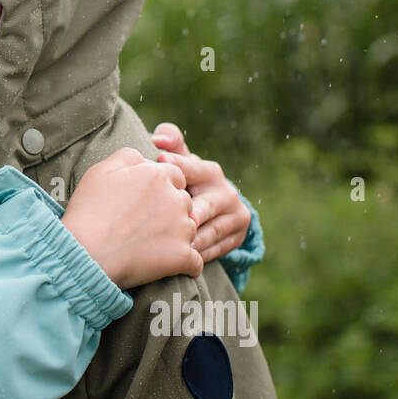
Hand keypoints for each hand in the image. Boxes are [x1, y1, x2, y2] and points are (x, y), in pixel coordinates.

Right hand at [61, 147, 203, 288]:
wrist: (86, 252)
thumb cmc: (90, 210)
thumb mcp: (101, 170)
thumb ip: (129, 156)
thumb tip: (144, 158)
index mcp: (159, 175)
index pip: (175, 176)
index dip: (159, 189)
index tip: (143, 201)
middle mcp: (176, 199)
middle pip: (184, 202)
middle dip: (170, 211)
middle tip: (142, 223)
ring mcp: (182, 229)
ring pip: (189, 229)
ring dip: (176, 236)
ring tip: (148, 244)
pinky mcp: (182, 256)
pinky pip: (194, 261)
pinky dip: (182, 263)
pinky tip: (164, 264)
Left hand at [151, 122, 251, 262]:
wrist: (212, 208)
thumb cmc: (184, 181)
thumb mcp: (179, 162)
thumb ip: (169, 144)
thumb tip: (159, 138)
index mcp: (208, 171)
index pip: (189, 168)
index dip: (174, 167)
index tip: (159, 164)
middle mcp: (225, 191)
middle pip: (202, 206)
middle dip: (184, 215)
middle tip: (163, 223)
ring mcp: (235, 214)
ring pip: (208, 231)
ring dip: (189, 240)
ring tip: (166, 247)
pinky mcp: (238, 236)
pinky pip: (215, 249)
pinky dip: (197, 255)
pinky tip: (178, 260)